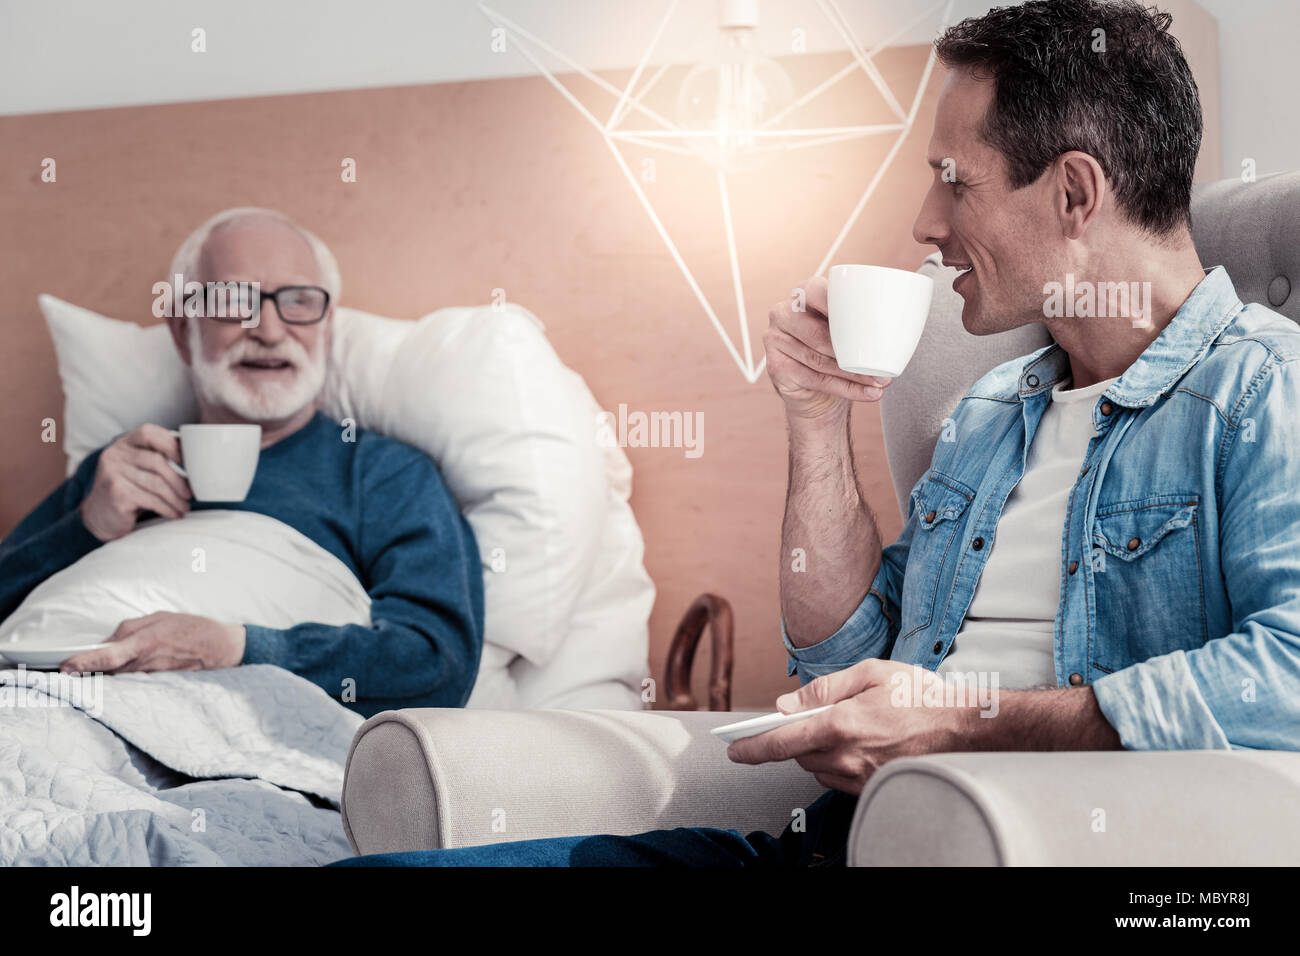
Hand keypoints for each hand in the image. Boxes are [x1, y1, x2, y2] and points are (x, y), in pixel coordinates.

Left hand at [61, 612, 245, 673]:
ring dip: (104, 675)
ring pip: (118, 677)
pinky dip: (123, 677)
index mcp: (144, 643)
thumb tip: (109, 640)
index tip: (65, 668)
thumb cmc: (191, 628)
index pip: (107, 657)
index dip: (83, 664)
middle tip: (71, 670)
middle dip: (88, 670)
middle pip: (107, 671)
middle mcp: (145, 663)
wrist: (221, 648)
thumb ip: (131, 628)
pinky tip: (121, 673)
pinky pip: (133, 681)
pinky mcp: (157, 683)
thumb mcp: (159, 617)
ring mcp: (151, 676)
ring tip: (92, 672)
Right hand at [79, 424, 191, 541]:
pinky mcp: (116, 494)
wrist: (99, 516)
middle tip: (190, 494)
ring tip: (185, 507)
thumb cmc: (128, 489)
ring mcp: (112, 473)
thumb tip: (196, 459)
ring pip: (156, 483)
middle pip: (157, 461)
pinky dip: (167, 508)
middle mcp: (115, 455)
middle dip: (179, 480)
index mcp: (123, 444)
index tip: (187, 460)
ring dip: (176, 498)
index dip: (171, 443)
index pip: (148, 433)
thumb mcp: (138, 469)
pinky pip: (150, 500)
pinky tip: (175, 514)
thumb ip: (157, 458)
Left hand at [725, 659, 965, 793]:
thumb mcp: (870, 674)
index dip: (751, 747)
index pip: (780, 742)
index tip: (734, 749)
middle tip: (802, 720)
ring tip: (839, 728)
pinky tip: (855, 745)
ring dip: (814, 752)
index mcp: (840, 724)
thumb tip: (787, 703)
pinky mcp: (873, 789)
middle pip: (797, 756)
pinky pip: (839, 780)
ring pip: (817, 769)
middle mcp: (846, 756)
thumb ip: (823, 688)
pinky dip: (835, 764)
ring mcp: (860, 777)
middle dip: (792, 739)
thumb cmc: (921, 697)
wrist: (966, 729)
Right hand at [764, 276, 893, 422]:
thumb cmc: (840, 350)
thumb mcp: (852, 328)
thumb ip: (866, 315)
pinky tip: (867, 394)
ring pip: (819, 360)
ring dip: (853, 375)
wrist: (819, 390)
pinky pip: (814, 379)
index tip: (860, 318)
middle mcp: (783, 313)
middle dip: (852, 353)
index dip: (834, 302)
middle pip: (817, 334)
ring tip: (880, 383)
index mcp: (803, 294)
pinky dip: (845, 389)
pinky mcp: (775, 367)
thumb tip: (910, 311)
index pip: (816, 291)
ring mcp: (774, 339)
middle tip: (883, 370)